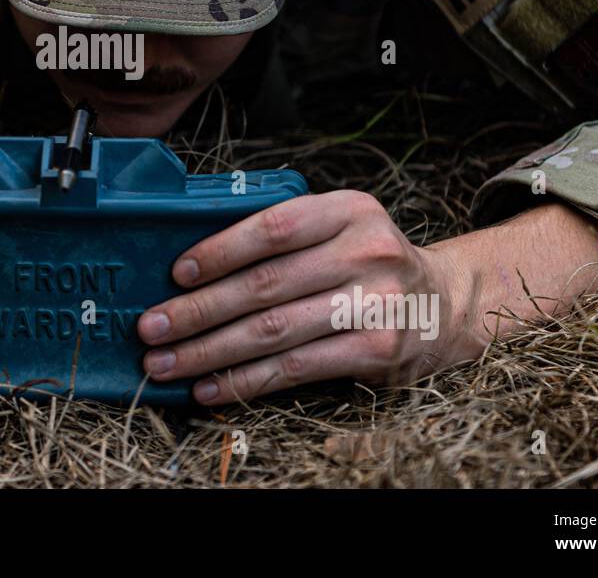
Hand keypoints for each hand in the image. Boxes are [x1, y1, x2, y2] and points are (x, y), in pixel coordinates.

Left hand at [136, 190, 471, 404]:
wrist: (446, 304)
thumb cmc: (367, 263)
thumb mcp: (338, 228)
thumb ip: (284, 236)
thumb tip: (191, 267)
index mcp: (349, 210)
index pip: (274, 227)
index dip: (220, 250)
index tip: (176, 273)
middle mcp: (366, 252)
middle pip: (264, 285)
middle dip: (197, 310)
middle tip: (151, 328)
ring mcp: (375, 304)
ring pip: (273, 332)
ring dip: (209, 352)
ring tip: (166, 364)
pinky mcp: (377, 351)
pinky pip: (295, 369)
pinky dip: (245, 381)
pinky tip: (209, 387)